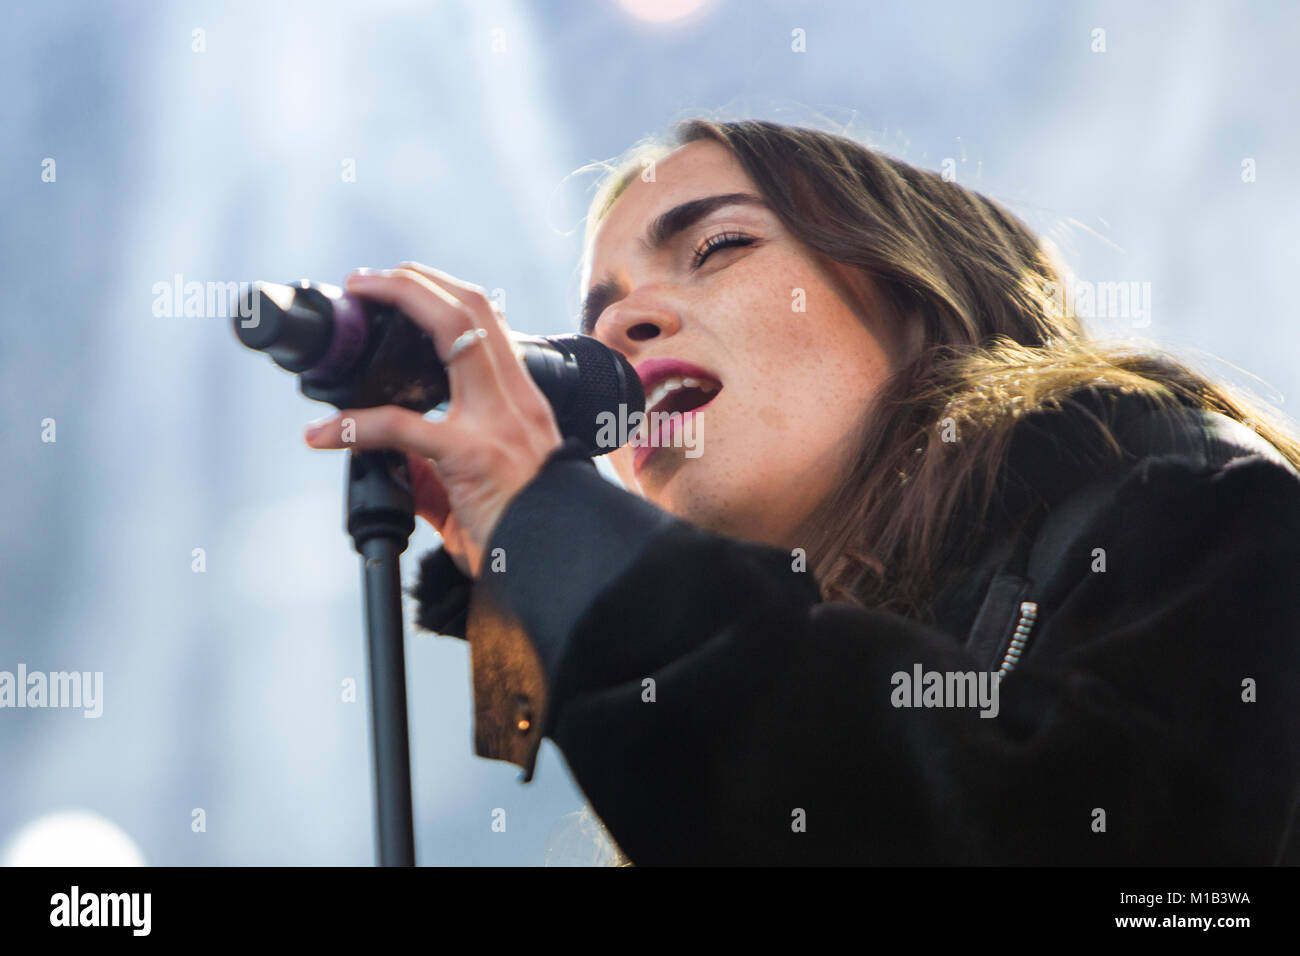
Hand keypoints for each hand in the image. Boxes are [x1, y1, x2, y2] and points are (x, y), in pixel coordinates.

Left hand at [303, 263, 563, 577]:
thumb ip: (439, 466)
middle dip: (416, 278)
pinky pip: (404, 428)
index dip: (444, 292)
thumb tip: (389, 459)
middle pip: (473, 306)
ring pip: (452, 331)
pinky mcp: (472, 457)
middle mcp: (515, 399)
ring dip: (399, 301)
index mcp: (521, 401)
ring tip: (358, 297)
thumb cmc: (529, 529)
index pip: (491, 322)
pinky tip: (324, 434)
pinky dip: (356, 426)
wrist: (563, 564)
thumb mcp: (487, 486)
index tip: (404, 284)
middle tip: (367, 279)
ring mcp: (497, 422)